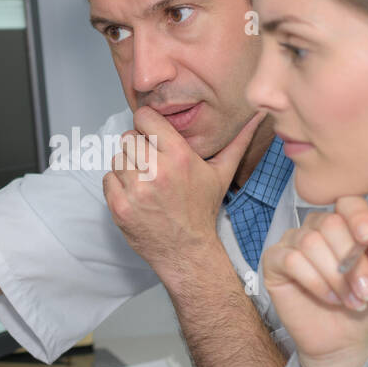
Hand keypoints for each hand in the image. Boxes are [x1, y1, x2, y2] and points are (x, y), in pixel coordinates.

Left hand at [102, 108, 264, 277]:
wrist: (187, 251)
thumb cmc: (202, 210)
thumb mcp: (222, 173)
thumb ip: (237, 141)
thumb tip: (258, 115)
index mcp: (179, 156)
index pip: (144, 117)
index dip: (147, 125)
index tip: (153, 137)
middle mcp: (157, 171)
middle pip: (128, 138)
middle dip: (138, 148)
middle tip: (151, 165)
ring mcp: (136, 190)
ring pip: (118, 158)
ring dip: (128, 168)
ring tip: (145, 182)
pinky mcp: (121, 207)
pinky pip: (108, 179)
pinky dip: (118, 185)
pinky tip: (136, 195)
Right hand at [260, 196, 367, 365]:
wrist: (348, 337)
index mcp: (347, 220)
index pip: (349, 202)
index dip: (358, 217)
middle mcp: (318, 225)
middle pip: (330, 224)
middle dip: (352, 262)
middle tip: (366, 292)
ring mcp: (293, 241)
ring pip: (310, 242)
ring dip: (335, 278)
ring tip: (350, 300)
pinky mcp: (274, 261)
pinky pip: (292, 260)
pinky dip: (315, 282)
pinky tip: (329, 298)